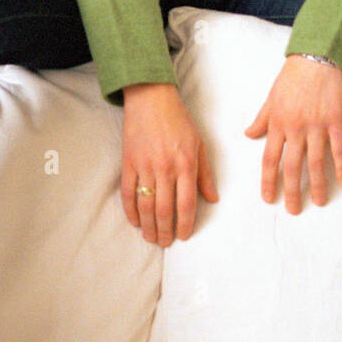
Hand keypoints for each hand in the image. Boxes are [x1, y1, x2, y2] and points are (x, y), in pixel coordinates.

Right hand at [120, 83, 218, 246]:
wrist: (151, 99)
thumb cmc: (178, 120)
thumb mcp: (199, 144)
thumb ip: (205, 174)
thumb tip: (213, 198)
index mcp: (186, 164)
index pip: (187, 204)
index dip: (186, 224)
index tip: (184, 235)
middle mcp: (166, 168)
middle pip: (165, 210)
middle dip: (165, 231)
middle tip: (165, 242)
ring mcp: (145, 166)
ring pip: (146, 205)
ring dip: (148, 226)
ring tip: (150, 237)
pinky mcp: (129, 162)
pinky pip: (128, 192)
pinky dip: (130, 210)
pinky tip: (135, 221)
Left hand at [245, 55, 341, 212]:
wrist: (317, 57)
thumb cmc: (293, 76)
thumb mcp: (271, 97)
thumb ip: (261, 118)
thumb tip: (248, 134)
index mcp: (277, 123)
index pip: (269, 158)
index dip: (268, 180)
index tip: (268, 198)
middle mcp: (295, 127)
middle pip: (291, 166)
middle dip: (291, 191)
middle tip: (293, 210)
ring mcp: (316, 125)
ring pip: (315, 162)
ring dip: (317, 184)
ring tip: (319, 202)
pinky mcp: (336, 120)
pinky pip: (338, 148)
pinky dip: (341, 166)